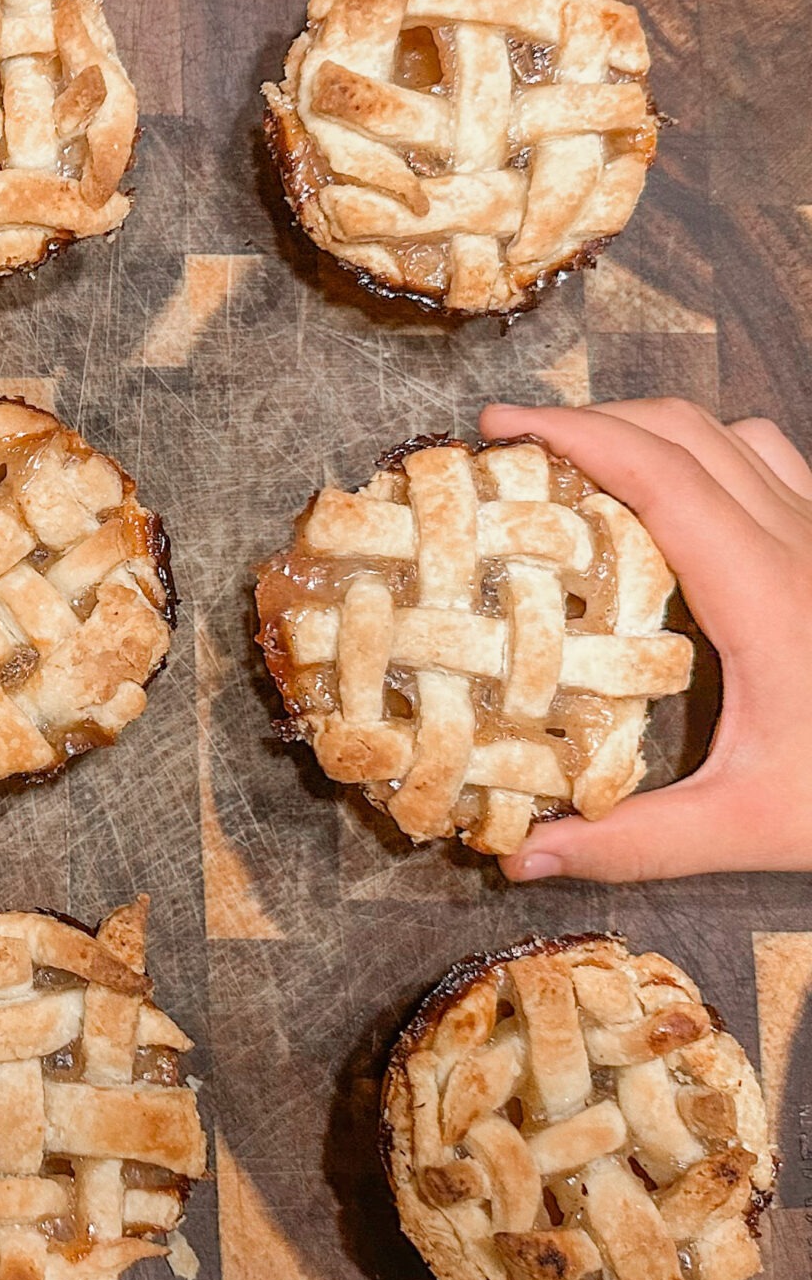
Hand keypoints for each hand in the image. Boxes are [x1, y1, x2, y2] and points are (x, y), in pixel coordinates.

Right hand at [480, 397, 811, 882]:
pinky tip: (675, 504)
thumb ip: (635, 844)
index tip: (499, 428)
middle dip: (593, 420)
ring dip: (654, 432)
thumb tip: (523, 860)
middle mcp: (804, 545)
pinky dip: (707, 457)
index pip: (660, 473)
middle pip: (687, 432)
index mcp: (768, 594)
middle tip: (515, 446)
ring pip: (735, 436)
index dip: (575, 434)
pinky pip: (773, 465)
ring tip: (587, 467)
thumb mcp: (754, 829)